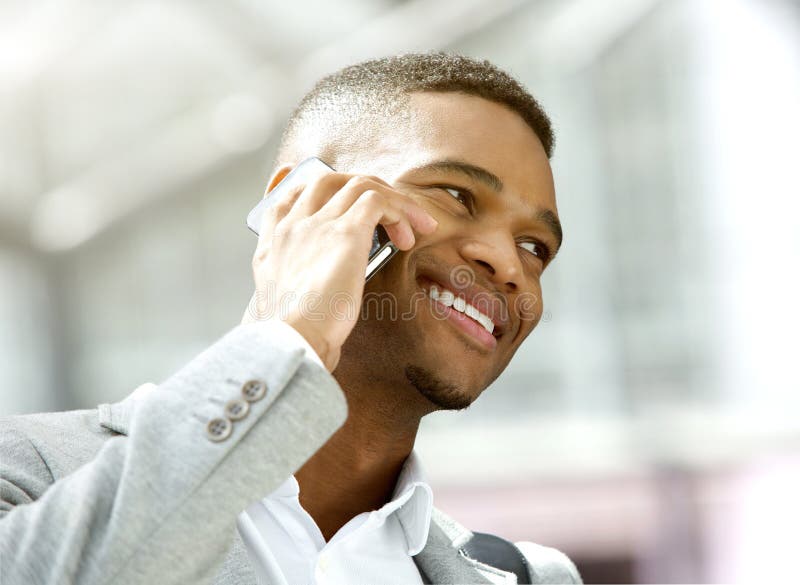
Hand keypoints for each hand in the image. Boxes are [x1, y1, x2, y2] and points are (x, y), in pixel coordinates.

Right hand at [242, 172, 437, 370]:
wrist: (292, 341)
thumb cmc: (291, 337)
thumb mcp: (274, 309)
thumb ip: (286, 294)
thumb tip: (299, 301)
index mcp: (271, 245)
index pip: (287, 197)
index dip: (314, 188)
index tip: (336, 194)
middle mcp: (292, 226)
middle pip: (329, 181)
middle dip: (363, 189)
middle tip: (387, 213)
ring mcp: (317, 224)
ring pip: (360, 185)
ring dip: (393, 201)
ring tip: (412, 228)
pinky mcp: (346, 232)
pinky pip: (378, 200)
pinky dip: (400, 210)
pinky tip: (410, 235)